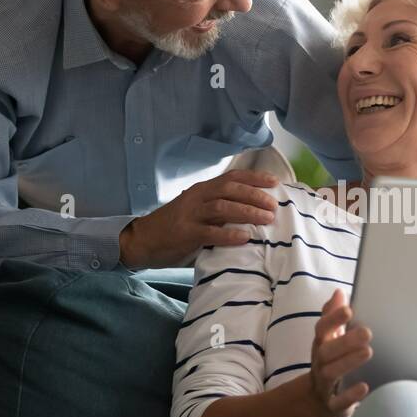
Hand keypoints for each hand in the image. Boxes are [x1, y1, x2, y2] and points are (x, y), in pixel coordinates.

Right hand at [118, 169, 279, 268]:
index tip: (275, 183)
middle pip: (230, 189)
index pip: (232, 177)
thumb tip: (253, 212)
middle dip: (255, 195)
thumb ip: (219, 209)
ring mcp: (190, 215)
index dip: (254, 178)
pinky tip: (244, 238)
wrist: (142, 239)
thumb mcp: (197, 210)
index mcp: (202, 189)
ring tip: (266, 219)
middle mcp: (197, 197)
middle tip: (274, 205)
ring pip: (222, 207)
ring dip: (247, 212)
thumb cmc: (175, 226)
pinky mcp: (185, 234)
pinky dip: (229, 235)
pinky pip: (210, 233)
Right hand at [306, 288, 371, 416]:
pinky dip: (350, 396)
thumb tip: (339, 292)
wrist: (316, 400)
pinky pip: (338, 402)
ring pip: (331, 373)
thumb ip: (333, 316)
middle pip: (326, 351)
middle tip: (367, 332)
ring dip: (348, 362)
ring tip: (368, 352)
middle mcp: (320, 363)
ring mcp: (324, 384)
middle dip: (344, 341)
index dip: (332, 319)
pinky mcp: (332, 405)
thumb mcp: (329, 339)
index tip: (348, 309)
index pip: (321, 329)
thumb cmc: (330, 362)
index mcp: (321, 344)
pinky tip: (364, 387)